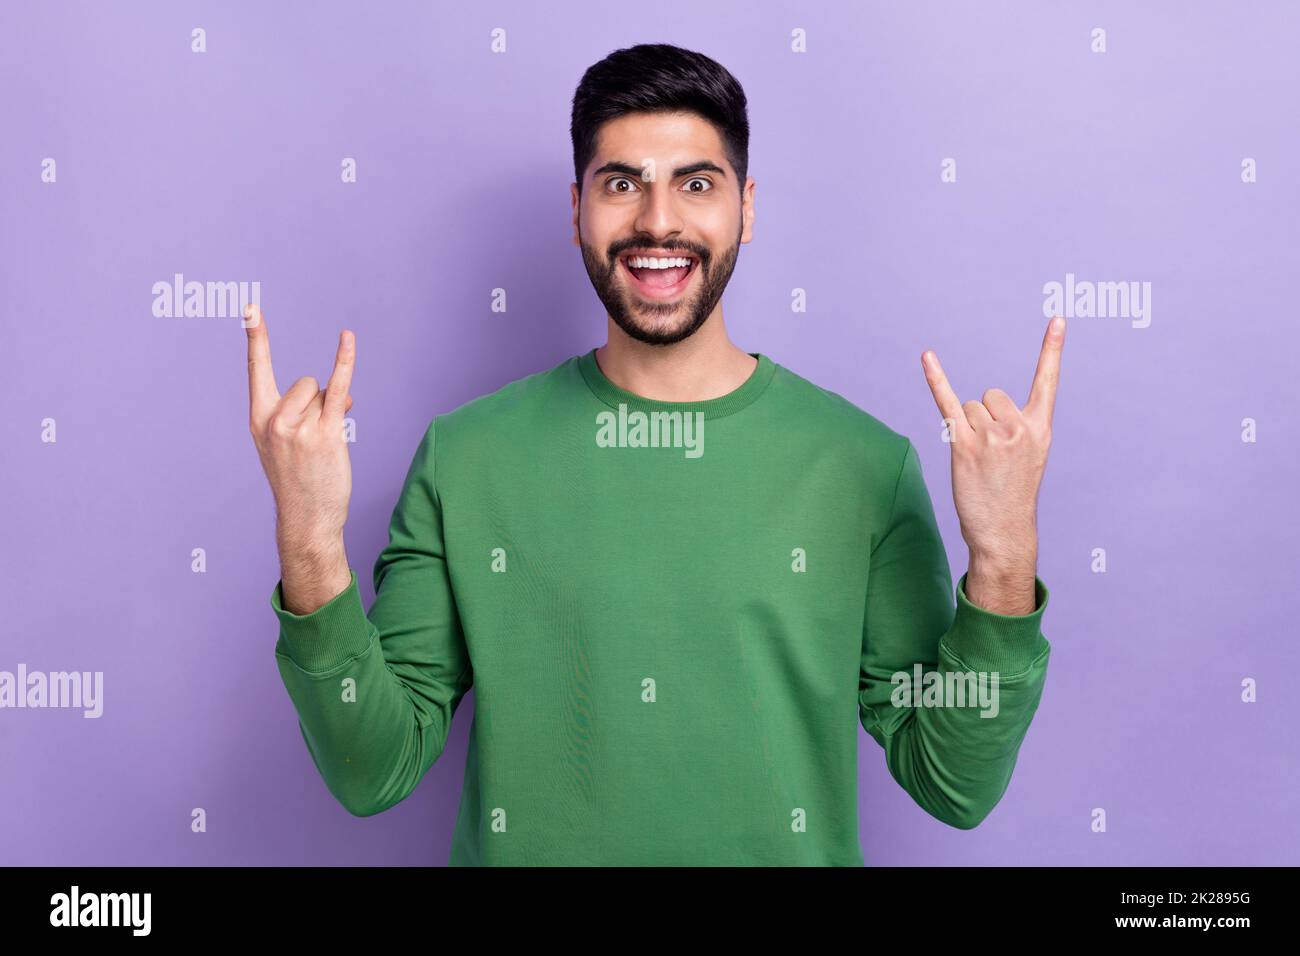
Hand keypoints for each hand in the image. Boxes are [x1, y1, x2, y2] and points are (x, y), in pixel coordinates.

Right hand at [245, 303, 355, 552]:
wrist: (307, 518)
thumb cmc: (300, 479)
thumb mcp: (290, 441)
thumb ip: (307, 411)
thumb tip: (343, 393)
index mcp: (258, 418)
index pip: (256, 369)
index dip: (256, 337)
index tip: (251, 307)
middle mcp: (274, 420)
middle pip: (306, 382)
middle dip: (318, 402)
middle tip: (314, 438)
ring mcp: (299, 427)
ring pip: (324, 392)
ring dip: (333, 410)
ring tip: (325, 443)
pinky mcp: (326, 433)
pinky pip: (338, 387)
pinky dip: (344, 360)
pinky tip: (347, 338)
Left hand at [921, 316, 1063, 570]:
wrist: (1003, 532)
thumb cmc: (1012, 495)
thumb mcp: (1029, 457)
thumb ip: (1016, 426)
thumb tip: (984, 404)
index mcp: (1040, 428)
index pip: (1047, 381)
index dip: (1052, 350)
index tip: (1059, 318)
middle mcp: (1018, 427)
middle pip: (990, 395)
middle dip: (984, 417)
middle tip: (990, 454)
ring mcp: (991, 436)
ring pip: (969, 407)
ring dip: (966, 429)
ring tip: (977, 461)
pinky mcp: (963, 445)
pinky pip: (947, 402)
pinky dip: (935, 379)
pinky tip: (926, 356)